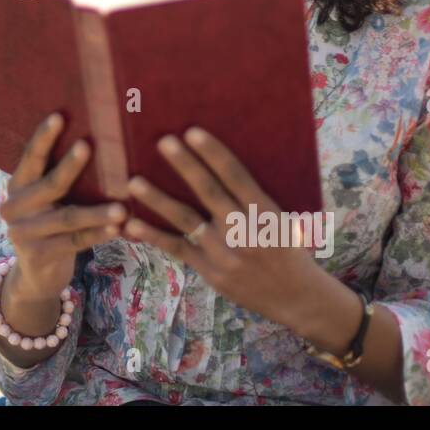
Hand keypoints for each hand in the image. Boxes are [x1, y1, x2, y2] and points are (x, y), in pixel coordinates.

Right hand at [0, 112, 126, 301]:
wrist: (34, 276)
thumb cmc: (50, 225)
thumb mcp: (47, 201)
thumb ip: (58, 178)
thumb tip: (95, 140)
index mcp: (18, 187)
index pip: (30, 158)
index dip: (43, 138)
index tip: (59, 116)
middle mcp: (15, 208)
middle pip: (49, 185)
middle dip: (70, 165)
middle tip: (89, 146)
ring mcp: (25, 234)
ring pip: (67, 218)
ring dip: (97, 212)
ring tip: (122, 207)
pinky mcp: (39, 256)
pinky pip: (75, 242)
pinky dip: (98, 234)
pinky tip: (118, 229)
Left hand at [121, 126, 324, 329]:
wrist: (298, 297)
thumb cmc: (288, 248)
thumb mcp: (282, 219)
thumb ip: (254, 197)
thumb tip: (220, 164)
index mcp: (264, 212)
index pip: (236, 176)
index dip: (214, 153)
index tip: (192, 132)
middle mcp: (244, 230)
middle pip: (209, 192)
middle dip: (186, 166)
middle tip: (163, 141)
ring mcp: (225, 252)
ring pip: (186, 220)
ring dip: (158, 200)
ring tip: (133, 182)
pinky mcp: (211, 271)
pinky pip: (178, 249)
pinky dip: (154, 236)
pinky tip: (132, 225)